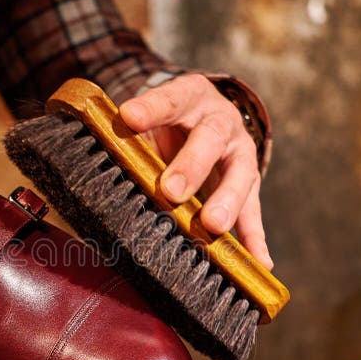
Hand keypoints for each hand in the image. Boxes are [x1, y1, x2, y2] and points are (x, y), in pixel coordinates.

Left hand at [119, 73, 272, 269]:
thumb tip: (101, 154)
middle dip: (191, 166)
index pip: (171, 98)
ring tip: (213, 225)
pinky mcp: (249, 184)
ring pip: (239, 174)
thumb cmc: (170, 121)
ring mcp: (240, 153)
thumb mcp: (152, 115)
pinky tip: (258, 262)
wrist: (208, 117)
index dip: (151, 108)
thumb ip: (133, 134)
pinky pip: (254, 212)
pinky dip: (255, 238)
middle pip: (210, 138)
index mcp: (192, 97)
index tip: (129, 117)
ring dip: (226, 201)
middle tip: (172, 191)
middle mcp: (222, 121)